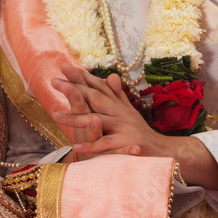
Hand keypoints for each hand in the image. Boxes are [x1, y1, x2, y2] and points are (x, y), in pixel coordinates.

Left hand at [55, 63, 217, 188]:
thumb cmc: (140, 133)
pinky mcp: (125, 144)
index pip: (98, 86)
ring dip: (76, 118)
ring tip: (56, 116)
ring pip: (97, 120)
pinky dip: (91, 145)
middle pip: (95, 97)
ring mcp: (123, 127)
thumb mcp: (128, 112)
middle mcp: (120, 112)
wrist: (162, 152)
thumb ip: (117, 96)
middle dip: (74, 88)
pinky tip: (75, 146)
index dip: (81, 76)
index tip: (63, 66)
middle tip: (54, 81)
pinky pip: (105, 144)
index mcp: (118, 105)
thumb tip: (112, 75)